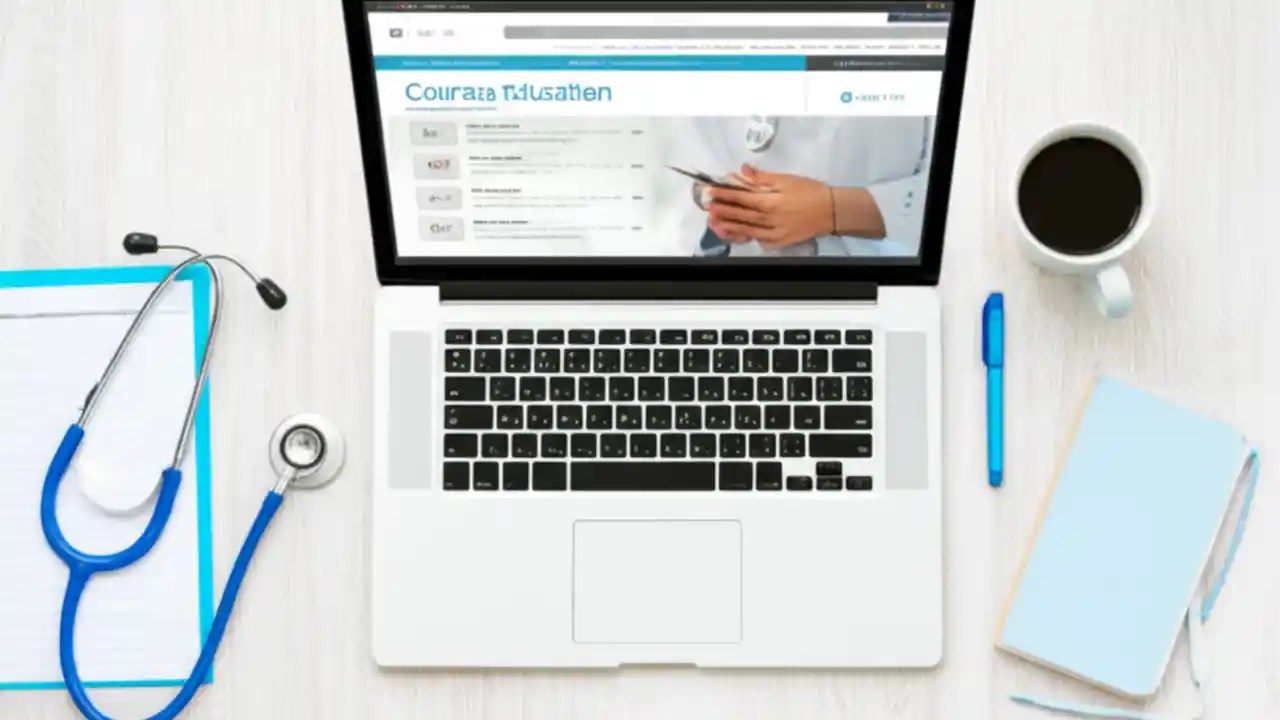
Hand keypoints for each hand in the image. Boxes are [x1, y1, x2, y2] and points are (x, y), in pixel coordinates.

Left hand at [705, 165, 833, 247]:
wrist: (831, 211)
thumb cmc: (810, 192)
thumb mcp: (787, 179)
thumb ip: (763, 177)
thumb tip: (743, 170)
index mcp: (770, 202)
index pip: (741, 198)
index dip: (724, 195)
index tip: (710, 193)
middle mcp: (769, 219)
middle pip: (741, 215)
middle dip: (722, 211)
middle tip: (707, 209)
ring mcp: (774, 233)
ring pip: (746, 230)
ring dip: (729, 227)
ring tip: (714, 224)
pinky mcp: (779, 242)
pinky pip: (759, 240)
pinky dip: (746, 237)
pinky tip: (734, 235)